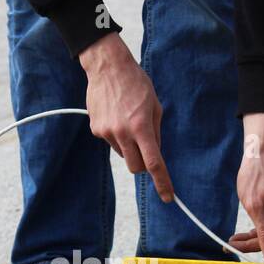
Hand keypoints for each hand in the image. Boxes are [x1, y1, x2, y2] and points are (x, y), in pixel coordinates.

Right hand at [79, 32, 173, 201]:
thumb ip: (156, 132)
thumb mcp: (155, 105)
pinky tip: (115, 116)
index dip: (162, 182)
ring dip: (129, 145)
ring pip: (123, 154)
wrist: (107, 66)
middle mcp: (122, 132)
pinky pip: (111, 142)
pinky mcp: (95, 130)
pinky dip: (116, 135)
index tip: (167, 197)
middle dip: (143, 163)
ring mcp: (106, 132)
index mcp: (141, 126)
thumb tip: (155, 154)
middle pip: (135, 167)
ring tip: (127, 119)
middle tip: (145, 147)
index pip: (153, 162)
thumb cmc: (136, 83)